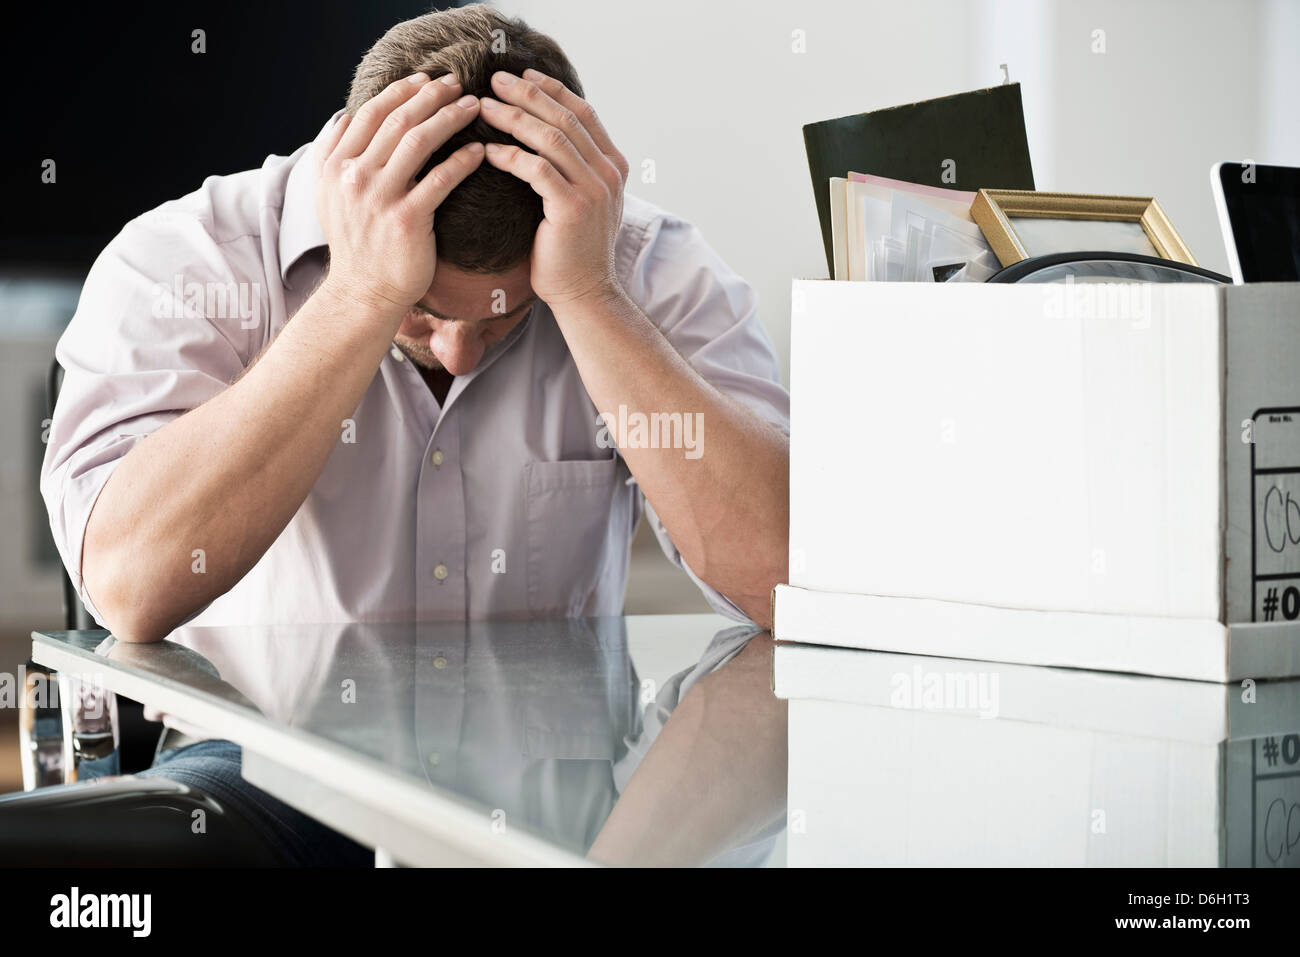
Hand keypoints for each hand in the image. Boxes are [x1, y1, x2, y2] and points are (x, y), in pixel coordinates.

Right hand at [315, 72, 484, 313]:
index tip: (426, 80)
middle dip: (431, 95)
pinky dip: (463, 160)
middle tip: (458, 83)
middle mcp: (353, 176)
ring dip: (450, 117)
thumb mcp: (330, 196)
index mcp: (334, 164)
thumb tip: (346, 116)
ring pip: (419, 141)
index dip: (401, 91)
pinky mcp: (407, 220)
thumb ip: (335, 155)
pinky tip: (481, 150)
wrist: (363, 293)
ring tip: (474, 107)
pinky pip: (441, 179)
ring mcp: (379, 198)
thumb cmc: (357, 244)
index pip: (371, 113)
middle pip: (397, 120)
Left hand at [478, 69, 629, 308]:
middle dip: (527, 94)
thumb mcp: (581, 200)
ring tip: (484, 106)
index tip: (522, 75)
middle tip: (494, 80)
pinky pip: (537, 170)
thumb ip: (573, 167)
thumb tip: (544, 134)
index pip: (583, 112)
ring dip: (514, 118)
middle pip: (565, 118)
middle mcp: (609, 173)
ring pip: (552, 138)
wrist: (583, 293)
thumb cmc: (572, 249)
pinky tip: (487, 150)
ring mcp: (594, 190)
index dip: (552, 89)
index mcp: (613, 165)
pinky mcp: (573, 209)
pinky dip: (511, 156)